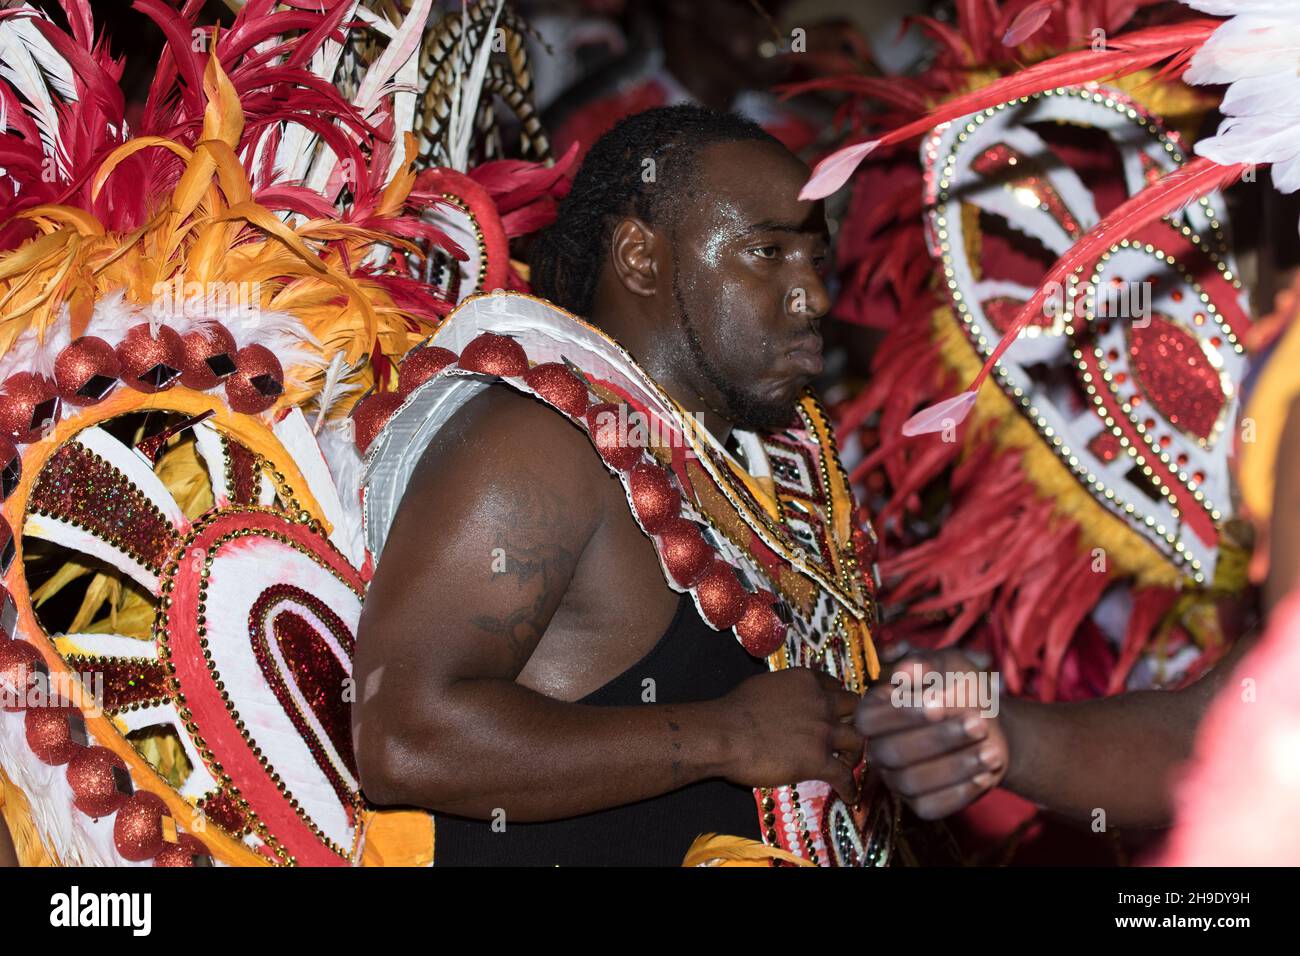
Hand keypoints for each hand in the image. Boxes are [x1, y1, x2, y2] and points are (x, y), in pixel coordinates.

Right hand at [717, 667, 863, 800]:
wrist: (725, 734)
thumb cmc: (735, 709)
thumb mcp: (765, 685)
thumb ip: (786, 690)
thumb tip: (787, 699)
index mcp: (806, 681)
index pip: (836, 686)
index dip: (836, 700)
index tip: (834, 711)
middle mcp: (821, 702)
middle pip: (854, 709)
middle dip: (852, 721)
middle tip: (844, 735)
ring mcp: (823, 731)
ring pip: (857, 740)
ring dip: (854, 753)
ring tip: (848, 764)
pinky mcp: (819, 760)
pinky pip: (844, 775)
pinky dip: (850, 787)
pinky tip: (849, 797)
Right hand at [855, 649, 1008, 819]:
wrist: (990, 721)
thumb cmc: (962, 686)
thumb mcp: (950, 665)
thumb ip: (926, 664)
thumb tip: (903, 672)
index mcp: (874, 711)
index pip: (869, 719)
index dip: (901, 714)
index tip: (939, 704)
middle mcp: (878, 749)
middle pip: (892, 752)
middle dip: (938, 739)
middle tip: (979, 723)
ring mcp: (896, 780)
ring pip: (911, 782)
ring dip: (956, 766)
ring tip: (993, 750)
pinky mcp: (919, 805)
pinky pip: (931, 807)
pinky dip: (961, 792)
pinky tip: (987, 774)